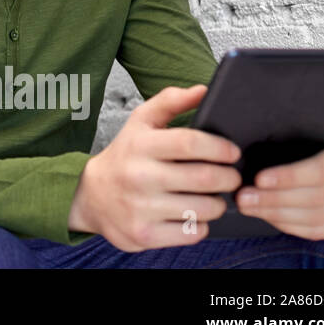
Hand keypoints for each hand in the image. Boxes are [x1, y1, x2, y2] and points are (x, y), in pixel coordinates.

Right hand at [69, 84, 242, 250]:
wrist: (91, 195)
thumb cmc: (125, 156)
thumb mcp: (140, 122)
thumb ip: (170, 101)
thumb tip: (203, 90)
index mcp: (140, 144)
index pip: (190, 142)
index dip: (220, 147)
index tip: (232, 152)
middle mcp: (138, 176)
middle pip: (204, 178)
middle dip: (229, 177)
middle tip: (231, 176)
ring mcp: (140, 207)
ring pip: (203, 209)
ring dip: (217, 203)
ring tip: (212, 196)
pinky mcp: (144, 234)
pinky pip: (192, 233)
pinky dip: (201, 225)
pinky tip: (193, 214)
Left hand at [235, 130, 323, 239]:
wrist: (312, 152)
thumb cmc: (299, 140)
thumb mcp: (295, 129)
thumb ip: (284, 135)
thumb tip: (253, 144)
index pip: (323, 170)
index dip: (290, 177)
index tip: (259, 179)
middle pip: (318, 197)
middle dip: (275, 199)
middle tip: (243, 197)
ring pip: (316, 218)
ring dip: (276, 214)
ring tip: (247, 206)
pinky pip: (317, 232)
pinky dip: (288, 226)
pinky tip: (265, 216)